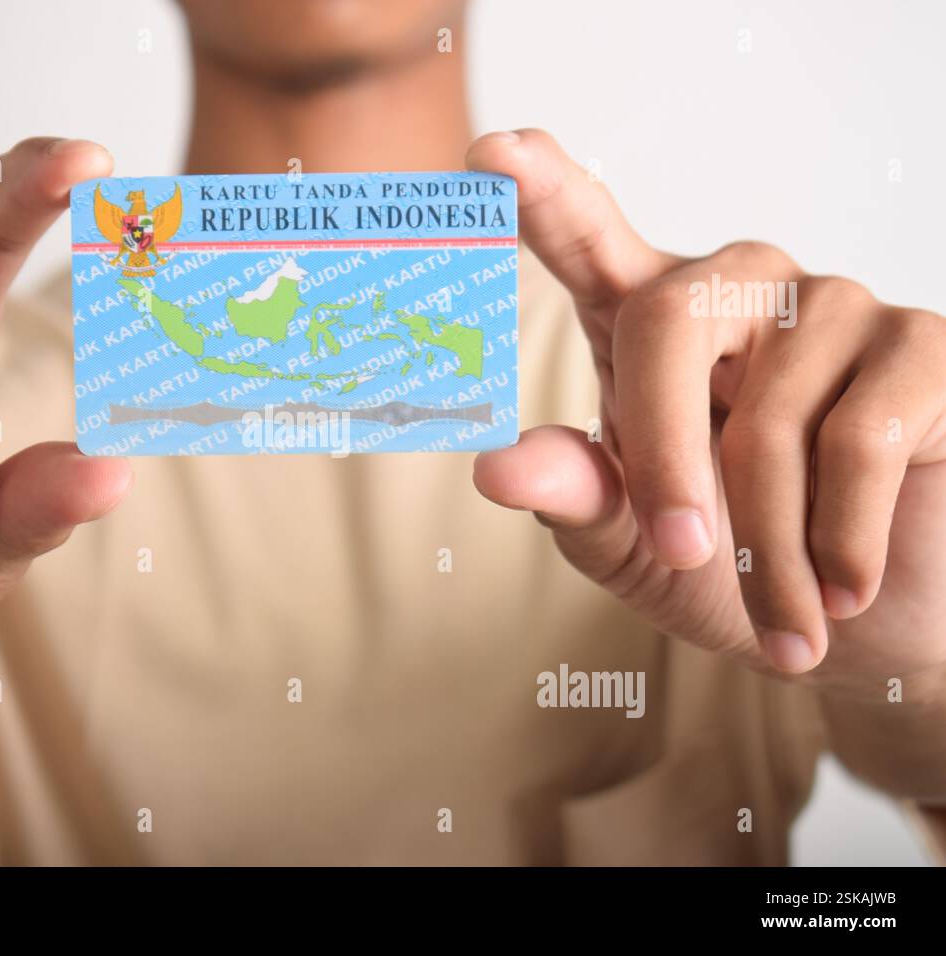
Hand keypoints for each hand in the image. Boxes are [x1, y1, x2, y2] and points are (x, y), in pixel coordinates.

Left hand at [467, 129, 945, 688]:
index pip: (588, 238)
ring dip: (768, 546)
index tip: (489, 153)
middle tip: (678, 555)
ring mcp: (832, 307)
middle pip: (667, 315)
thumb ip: (575, 496)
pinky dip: (841, 542)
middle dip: (665, 459)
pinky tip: (846, 585)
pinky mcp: (922, 345)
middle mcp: (735, 290)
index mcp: (645, 323)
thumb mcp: (635, 546)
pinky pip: (862, 438)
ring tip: (786, 612)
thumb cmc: (733, 572)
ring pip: (769, 415)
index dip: (542, 194)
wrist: (858, 626)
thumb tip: (494, 466)